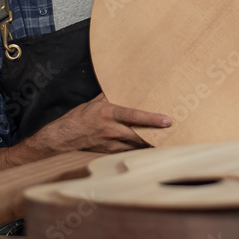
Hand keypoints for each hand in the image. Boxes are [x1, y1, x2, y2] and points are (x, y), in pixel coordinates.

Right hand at [33, 93, 170, 153]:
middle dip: (158, 136)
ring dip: (152, 145)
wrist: (61, 139)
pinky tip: (152, 150)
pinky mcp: (110, 153)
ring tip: (170, 142)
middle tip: (177, 134)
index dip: (152, 118)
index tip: (168, 120)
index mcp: (108, 114)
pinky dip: (141, 151)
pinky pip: (130, 152)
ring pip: (138, 146)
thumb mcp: (94, 102)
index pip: (135, 116)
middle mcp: (112, 130)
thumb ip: (111, 96)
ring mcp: (112, 144)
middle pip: (141, 135)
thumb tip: (125, 85)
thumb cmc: (78, 119)